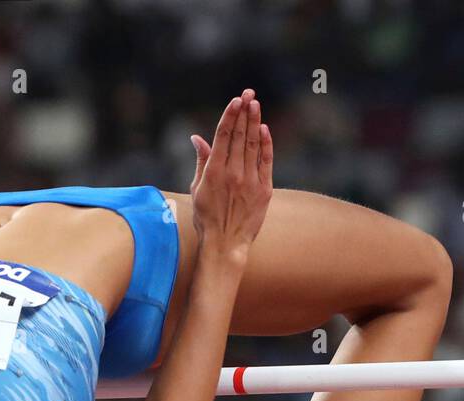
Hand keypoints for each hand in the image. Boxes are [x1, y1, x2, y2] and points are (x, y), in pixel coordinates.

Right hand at [189, 88, 272, 260]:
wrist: (225, 244)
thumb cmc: (207, 218)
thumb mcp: (197, 188)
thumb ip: (201, 161)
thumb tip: (197, 137)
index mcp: (214, 172)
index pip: (223, 136)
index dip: (230, 116)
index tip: (236, 100)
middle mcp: (233, 174)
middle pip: (240, 136)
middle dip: (244, 112)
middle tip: (248, 93)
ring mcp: (250, 181)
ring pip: (253, 145)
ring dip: (255, 122)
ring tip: (256, 103)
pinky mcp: (264, 190)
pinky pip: (266, 162)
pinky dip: (266, 144)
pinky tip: (264, 129)